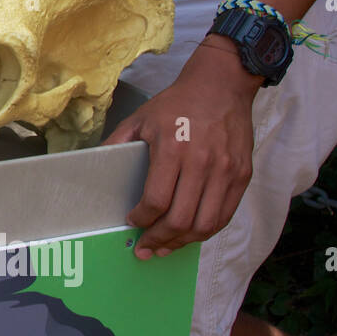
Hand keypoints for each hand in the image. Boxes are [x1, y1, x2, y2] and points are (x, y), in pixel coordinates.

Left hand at [104, 37, 261, 258]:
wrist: (221, 86)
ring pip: (205, 224)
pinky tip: (190, 234)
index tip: (131, 222)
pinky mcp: (242, 175)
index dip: (142, 219)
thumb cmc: (177, 103)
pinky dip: (206, 230)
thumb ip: (117, 144)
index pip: (156, 200)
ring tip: (166, 247)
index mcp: (173, 149)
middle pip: (181, 219)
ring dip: (183, 242)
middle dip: (159, 240)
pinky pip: (225, 215)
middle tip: (145, 249)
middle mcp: (203, 163)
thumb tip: (94, 167)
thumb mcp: (140, 118)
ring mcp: (227, 171)